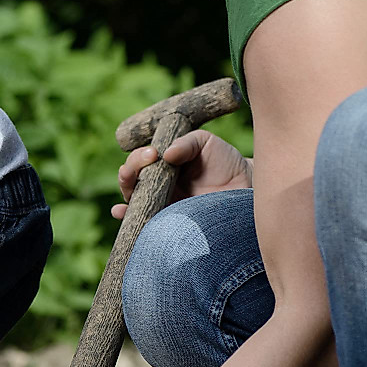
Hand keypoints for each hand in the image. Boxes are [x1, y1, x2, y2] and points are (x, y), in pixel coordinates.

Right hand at [113, 130, 251, 219]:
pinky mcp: (165, 223)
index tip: (154, 153)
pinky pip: (142, 222)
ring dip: (127, 189)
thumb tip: (166, 154)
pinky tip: (120, 212)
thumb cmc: (225, 163)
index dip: (139, 157)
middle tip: (146, 162)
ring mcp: (160, 205)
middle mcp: (156, 186)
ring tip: (130, 183)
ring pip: (133, 199)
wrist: (246, 188)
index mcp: (162, 165)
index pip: (140, 161)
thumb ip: (186, 143)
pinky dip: (127, 218)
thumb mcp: (205, 143)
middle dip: (130, 170)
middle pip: (130, 180)